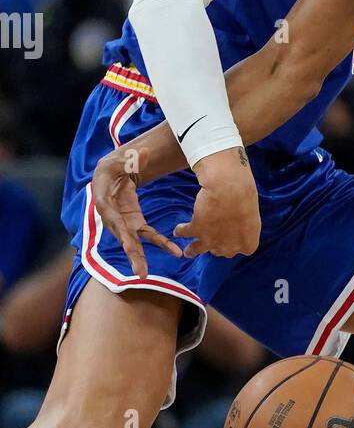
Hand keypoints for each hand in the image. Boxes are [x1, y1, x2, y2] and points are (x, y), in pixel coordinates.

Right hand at [91, 145, 182, 277]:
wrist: (114, 172)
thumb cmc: (116, 164)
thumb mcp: (121, 157)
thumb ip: (133, 157)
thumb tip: (145, 152)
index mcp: (105, 200)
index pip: (112, 217)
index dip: (120, 231)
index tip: (127, 244)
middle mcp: (113, 216)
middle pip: (122, 236)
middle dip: (131, 254)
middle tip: (139, 272)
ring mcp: (124, 221)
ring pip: (133, 241)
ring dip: (140, 257)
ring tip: (144, 274)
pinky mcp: (134, 222)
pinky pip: (147, 235)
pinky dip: (160, 242)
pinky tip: (174, 251)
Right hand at [173, 148, 260, 258]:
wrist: (231, 189)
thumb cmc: (246, 197)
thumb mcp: (252, 217)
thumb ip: (245, 227)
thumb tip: (238, 226)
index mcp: (247, 245)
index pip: (239, 250)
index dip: (233, 243)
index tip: (230, 238)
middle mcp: (230, 247)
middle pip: (220, 251)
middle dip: (217, 245)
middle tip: (213, 238)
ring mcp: (212, 241)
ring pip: (198, 249)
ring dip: (192, 250)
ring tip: (187, 252)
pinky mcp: (197, 229)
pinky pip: (185, 233)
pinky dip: (181, 231)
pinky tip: (177, 231)